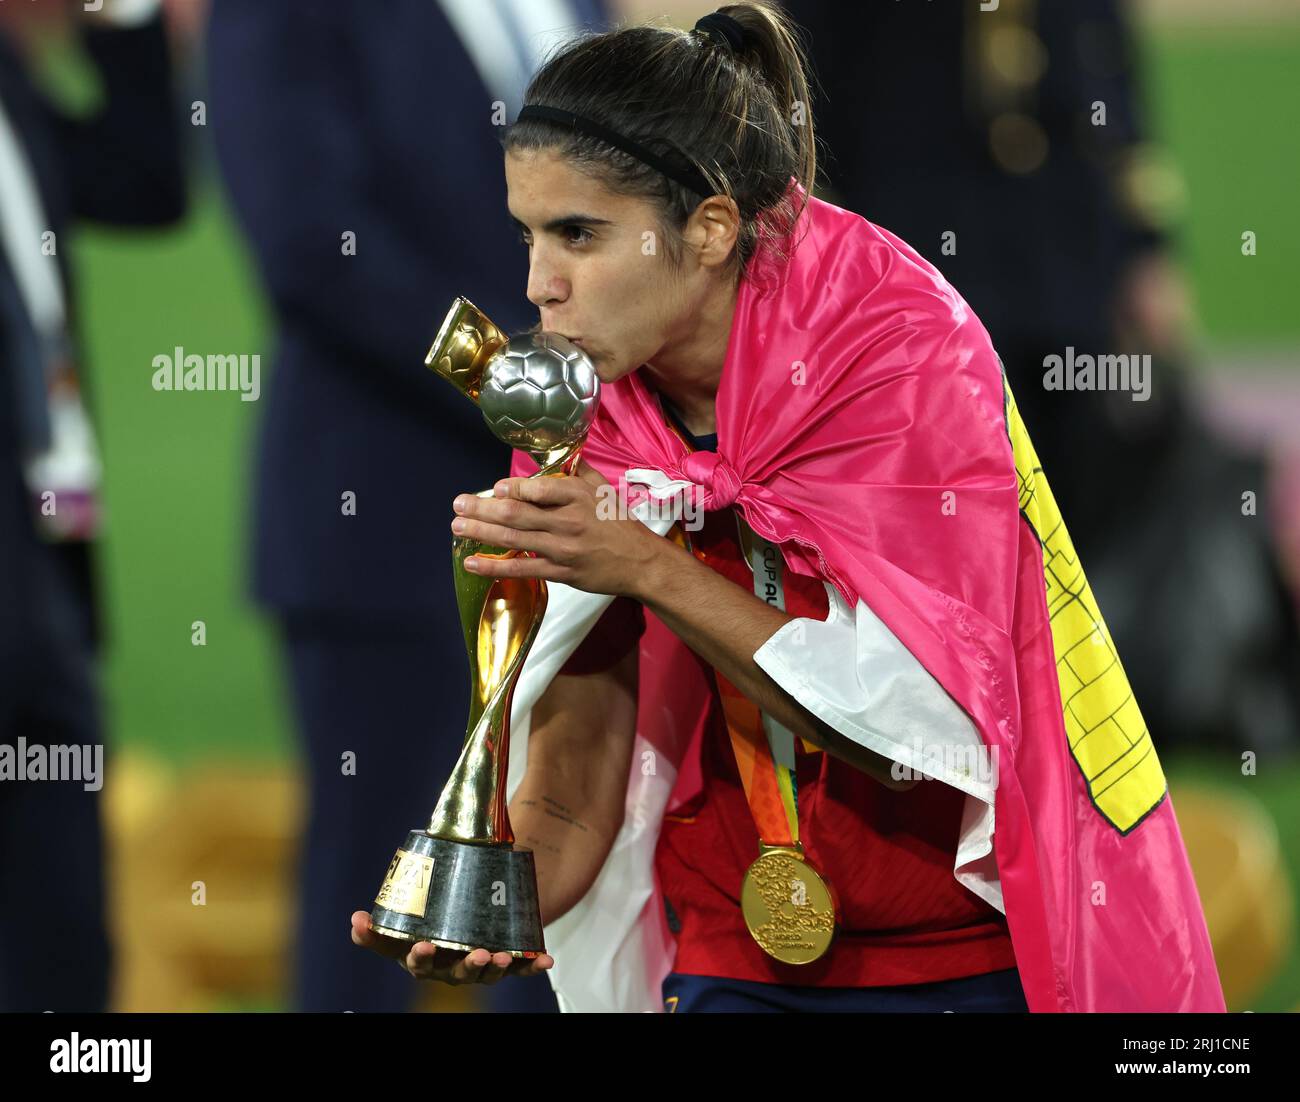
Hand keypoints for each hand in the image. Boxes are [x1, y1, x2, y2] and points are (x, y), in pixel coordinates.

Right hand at [350, 911, 553, 984]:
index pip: (417, 963)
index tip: (423, 946)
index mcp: (424, 958)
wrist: (463, 917)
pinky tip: (545, 961)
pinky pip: (518, 969)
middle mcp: (449, 968)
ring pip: (486, 972)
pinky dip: (532, 966)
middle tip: (475, 953)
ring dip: (495, 966)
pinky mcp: (503, 963)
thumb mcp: (401, 926)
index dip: (419, 957)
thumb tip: (354, 919)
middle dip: (466, 965)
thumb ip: (377, 927)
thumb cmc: (427, 926)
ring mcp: (476, 966)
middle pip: (456, 972)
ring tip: (502, 955)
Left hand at [450, 459, 663, 597]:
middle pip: (516, 513)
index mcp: (577, 496)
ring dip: (481, 532)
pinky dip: (494, 567)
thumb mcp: (604, 490)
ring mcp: (562, 548)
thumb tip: (564, 452)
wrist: (641, 562)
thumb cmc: (621, 524)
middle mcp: (567, 521)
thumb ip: (580, 472)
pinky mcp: (560, 572)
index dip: (513, 488)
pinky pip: (522, 568)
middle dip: (482, 508)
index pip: (539, 489)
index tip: (494, 487)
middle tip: (458, 504)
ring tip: (457, 527)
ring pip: (513, 539)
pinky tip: (473, 563)